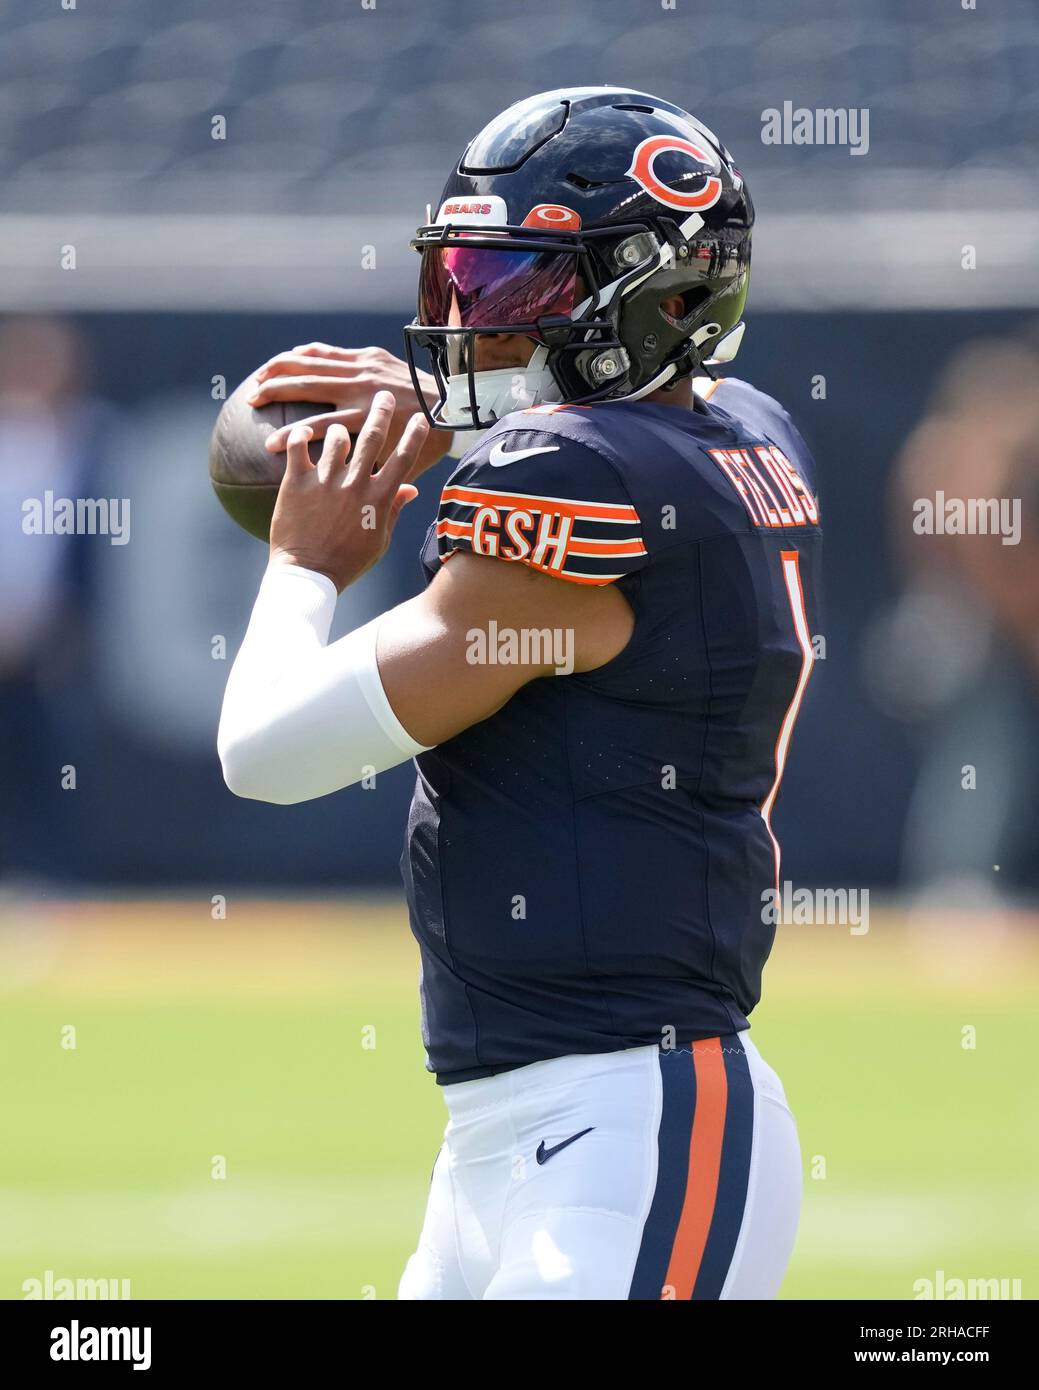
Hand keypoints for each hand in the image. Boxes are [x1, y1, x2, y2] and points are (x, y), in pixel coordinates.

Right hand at [248, 342, 450, 476]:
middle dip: (275, 391)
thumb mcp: (410, 471)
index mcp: (367, 423)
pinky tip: (287, 358)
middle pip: (309, 388)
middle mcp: (362, 392)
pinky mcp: (370, 356)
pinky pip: (331, 352)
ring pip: (314, 363)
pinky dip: (307, 354)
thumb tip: (357, 509)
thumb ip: (388, 492)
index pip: (320, 430)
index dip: (291, 439)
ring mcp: (365, 370)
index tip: (266, 446)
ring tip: (258, 376)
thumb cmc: (432, 446)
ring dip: (283, 368)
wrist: (456, 404)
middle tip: (251, 399)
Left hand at [269, 391, 428, 592]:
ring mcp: (325, 481)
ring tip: (337, 431)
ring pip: (336, 435)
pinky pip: (298, 445)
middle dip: (381, 411)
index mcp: (378, 498)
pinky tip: (300, 433)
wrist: (309, 575)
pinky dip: (298, 435)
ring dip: (338, 430)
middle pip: (372, 436)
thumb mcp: (379, 539)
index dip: (414, 435)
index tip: (420, 417)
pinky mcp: (297, 482)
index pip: (403, 458)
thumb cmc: (347, 561)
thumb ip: (394, 509)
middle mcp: (355, 484)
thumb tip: (410, 489)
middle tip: (383, 394)